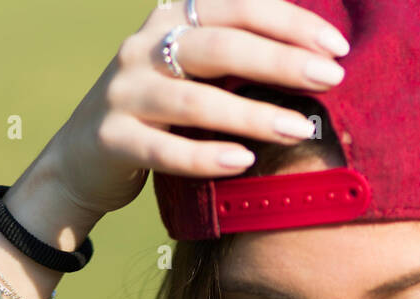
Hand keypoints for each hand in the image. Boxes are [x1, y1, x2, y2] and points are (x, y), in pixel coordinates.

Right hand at [43, 0, 348, 218]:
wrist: (82, 160)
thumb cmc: (159, 116)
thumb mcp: (193, 72)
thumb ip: (236, 56)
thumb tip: (314, 57)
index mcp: (170, 18)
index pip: (238, 6)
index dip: (290, 22)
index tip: (337, 47)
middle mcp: (144, 47)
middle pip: (220, 46)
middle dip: (281, 61)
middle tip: (331, 79)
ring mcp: (123, 92)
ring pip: (194, 100)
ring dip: (252, 115)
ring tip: (300, 130)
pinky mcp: (111, 139)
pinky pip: (163, 149)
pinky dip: (205, 156)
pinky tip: (243, 162)